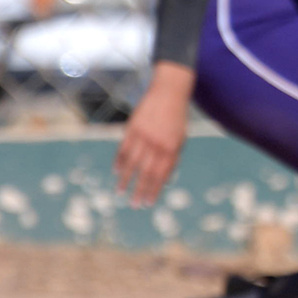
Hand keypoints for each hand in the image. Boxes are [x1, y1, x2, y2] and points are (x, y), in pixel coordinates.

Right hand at [114, 63, 193, 206]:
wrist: (169, 93)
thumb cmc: (176, 119)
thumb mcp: (180, 138)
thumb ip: (172, 157)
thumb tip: (164, 179)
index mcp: (173, 148)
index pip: (162, 175)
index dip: (154, 190)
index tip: (148, 203)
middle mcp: (158, 144)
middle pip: (147, 173)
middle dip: (140, 191)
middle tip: (134, 205)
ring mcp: (144, 136)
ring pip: (132, 163)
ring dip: (126, 180)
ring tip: (120, 193)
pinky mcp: (132, 128)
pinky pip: (124, 148)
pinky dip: (119, 161)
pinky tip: (117, 172)